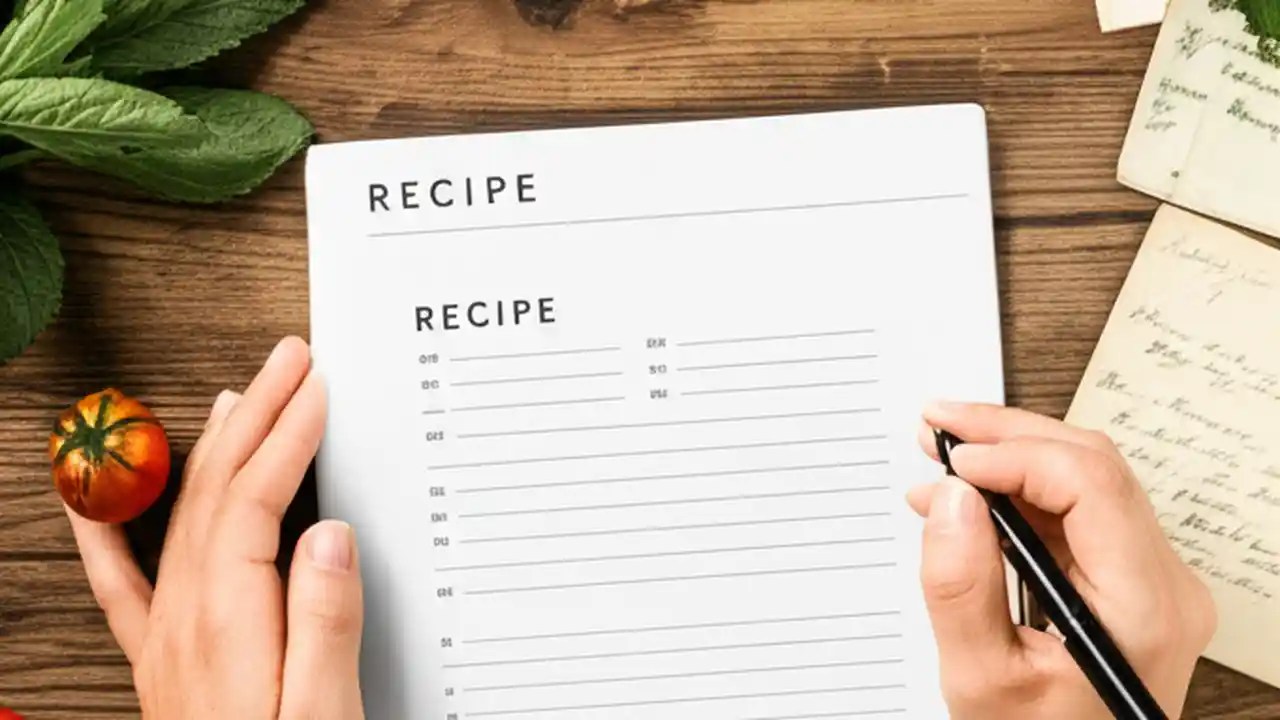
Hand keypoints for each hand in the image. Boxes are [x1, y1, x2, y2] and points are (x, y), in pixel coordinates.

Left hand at [65, 337, 364, 718]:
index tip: (315, 389)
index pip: (252, 501)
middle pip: (215, 490)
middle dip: (256, 415)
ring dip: (212, 448)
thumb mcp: (324, 716)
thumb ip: (324, 626)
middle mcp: (187, 622)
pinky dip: (105, 530)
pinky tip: (92, 496)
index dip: (287, 436)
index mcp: (229, 625)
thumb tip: (329, 536)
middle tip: (286, 360)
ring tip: (235, 397)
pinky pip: (121, 582)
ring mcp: (169, 640)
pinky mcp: (166, 661)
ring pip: (181, 515)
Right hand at [908, 402, 1214, 718]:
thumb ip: (961, 587)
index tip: (952, 463)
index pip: (1090, 485)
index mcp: (1144, 606)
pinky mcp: (1128, 580)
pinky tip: (966, 494)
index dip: (1015, 456)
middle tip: (937, 425)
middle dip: (1006, 435)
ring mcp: (1151, 579)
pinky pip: (1077, 511)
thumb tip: (951, 498)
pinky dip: (1018, 492)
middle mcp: (1164, 583)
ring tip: (942, 451)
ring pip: (1085, 477)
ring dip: (1010, 455)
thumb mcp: (982, 680)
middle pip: (1092, 465)